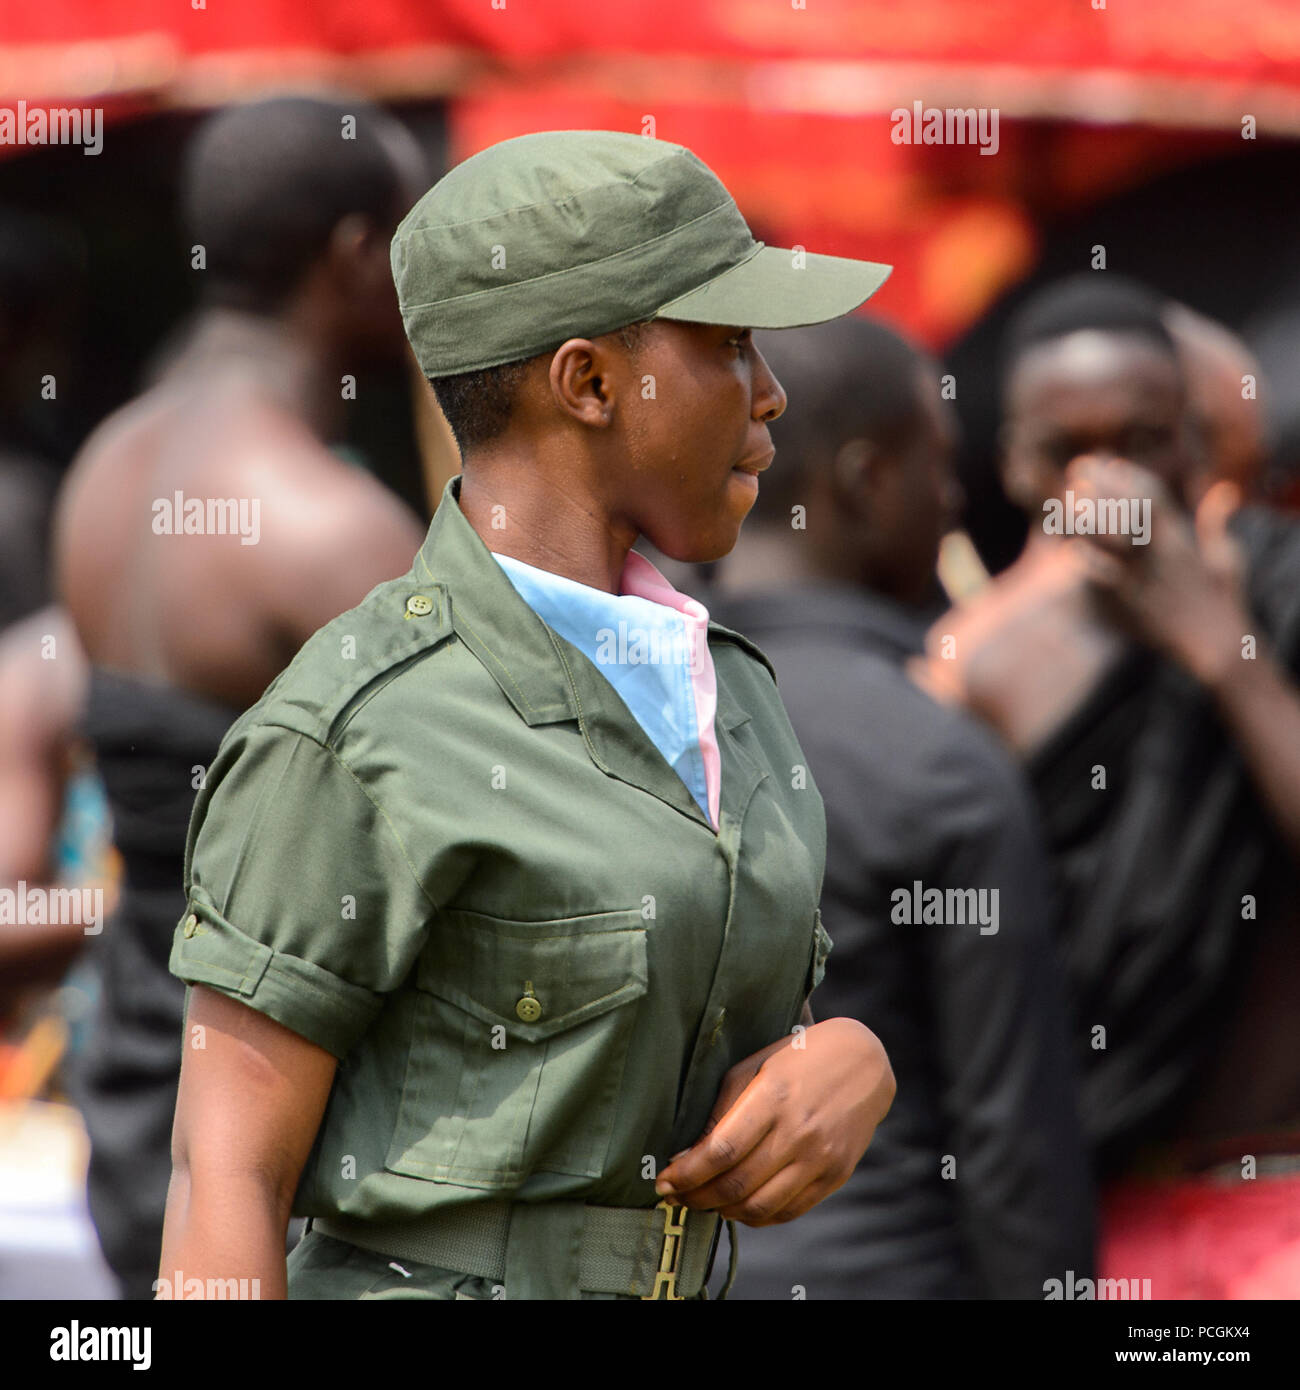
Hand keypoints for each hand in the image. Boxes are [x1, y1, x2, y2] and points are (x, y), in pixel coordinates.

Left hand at [653, 1017, 894, 1226]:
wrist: (864, 1064)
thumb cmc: (798, 1059)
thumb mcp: (754, 1068)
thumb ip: (722, 1110)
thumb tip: (688, 1153)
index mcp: (773, 1097)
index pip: (721, 1151)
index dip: (688, 1174)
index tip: (665, 1183)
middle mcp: (798, 1133)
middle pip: (736, 1184)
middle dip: (697, 1198)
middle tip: (676, 1197)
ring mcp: (820, 1159)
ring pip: (760, 1207)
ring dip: (723, 1212)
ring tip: (705, 1202)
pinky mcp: (835, 1177)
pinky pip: (789, 1211)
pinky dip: (757, 1216)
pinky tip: (738, 1206)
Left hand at [1067, 457, 1247, 686]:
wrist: (1215, 643)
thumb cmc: (1221, 600)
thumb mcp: (1226, 555)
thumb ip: (1217, 522)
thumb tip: (1225, 493)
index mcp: (1181, 537)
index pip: (1153, 495)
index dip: (1127, 475)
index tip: (1104, 462)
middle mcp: (1161, 551)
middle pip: (1128, 508)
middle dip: (1102, 489)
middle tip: (1075, 477)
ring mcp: (1145, 574)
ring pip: (1111, 539)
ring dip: (1086, 521)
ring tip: (1063, 508)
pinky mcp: (1132, 600)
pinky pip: (1104, 575)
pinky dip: (1087, 560)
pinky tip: (1069, 548)